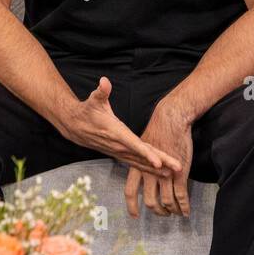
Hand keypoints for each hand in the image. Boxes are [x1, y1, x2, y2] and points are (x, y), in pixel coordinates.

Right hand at [61, 77, 181, 177]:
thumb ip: (101, 92)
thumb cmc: (88, 111)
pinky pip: (137, 163)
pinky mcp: (120, 154)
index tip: (158, 162)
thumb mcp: (94, 99)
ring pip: (141, 162)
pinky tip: (161, 172)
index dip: (146, 153)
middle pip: (143, 156)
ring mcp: (120, 152)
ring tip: (175, 173)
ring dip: (158, 169)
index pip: (134, 145)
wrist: (76, 127)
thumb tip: (104, 81)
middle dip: (161, 162)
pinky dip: (148, 169)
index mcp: (116, 132)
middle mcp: (119, 145)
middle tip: (178, 167)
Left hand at [125, 98, 193, 218]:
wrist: (171, 119)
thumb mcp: (142, 146)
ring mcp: (164, 174)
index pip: (130, 191)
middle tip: (164, 213)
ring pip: (166, 201)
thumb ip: (141, 161)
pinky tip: (186, 212)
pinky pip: (181, 196)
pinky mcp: (179, 173)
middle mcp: (149, 173)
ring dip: (172, 210)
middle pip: (150, 201)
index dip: (132, 206)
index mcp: (137, 166)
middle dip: (158, 211)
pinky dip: (184, 206)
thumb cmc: (158, 130)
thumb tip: (142, 171)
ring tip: (176, 212)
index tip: (135, 216)